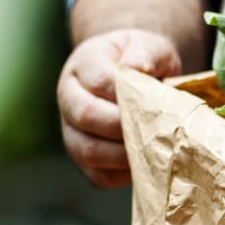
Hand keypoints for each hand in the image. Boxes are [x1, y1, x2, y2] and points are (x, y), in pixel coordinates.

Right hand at [57, 29, 181, 187]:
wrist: (133, 79)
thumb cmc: (142, 62)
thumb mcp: (148, 47)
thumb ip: (145, 54)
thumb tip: (138, 69)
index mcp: (83, 65)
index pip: (98, 81)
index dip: (126, 94)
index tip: (152, 99)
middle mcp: (69, 98)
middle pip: (86, 116)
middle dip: (124, 126)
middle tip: (155, 130)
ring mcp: (72, 131)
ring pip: (87, 151)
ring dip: (123, 155)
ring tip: (152, 151)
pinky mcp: (83, 160)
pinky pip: (98, 176)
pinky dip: (123, 177)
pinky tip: (144, 166)